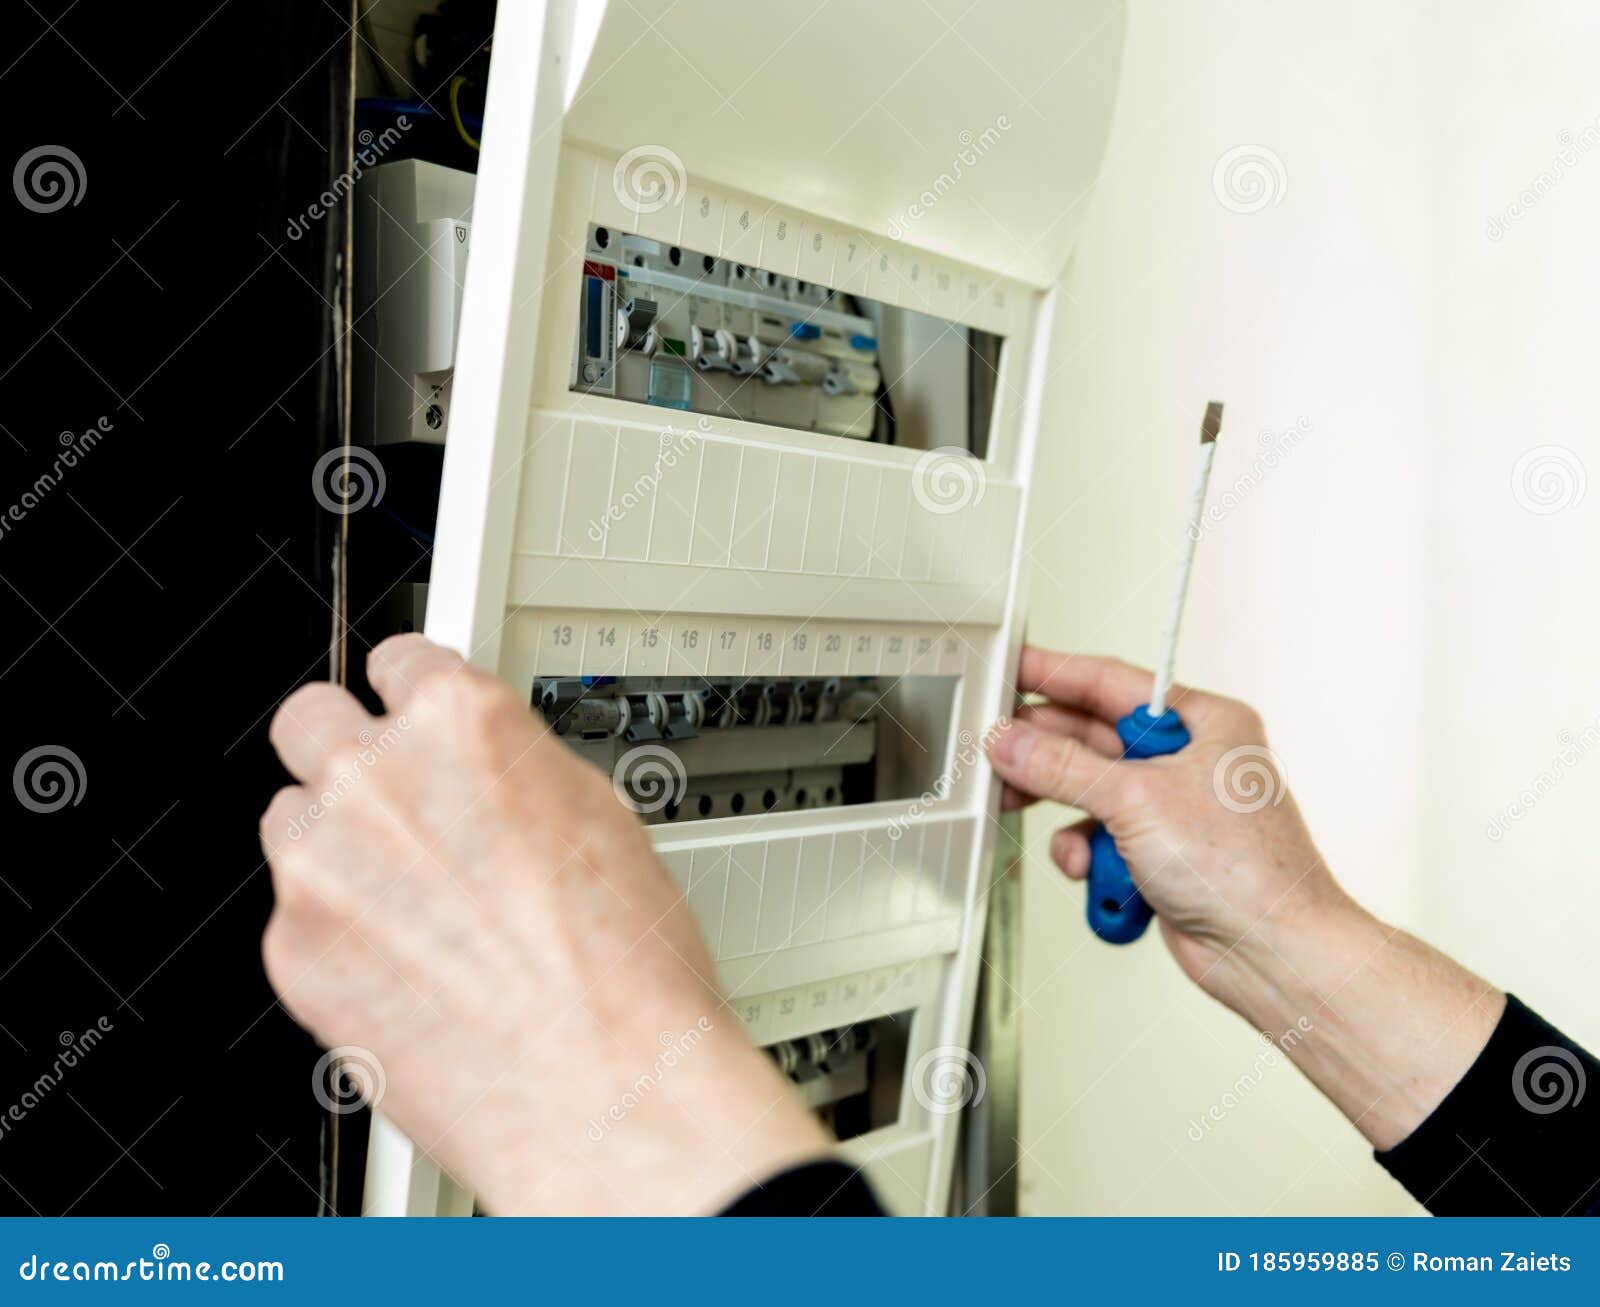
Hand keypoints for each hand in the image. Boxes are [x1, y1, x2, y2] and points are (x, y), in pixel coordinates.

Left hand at [260, 635, 827, 1213]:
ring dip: (336, 848)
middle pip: (309, 719)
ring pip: (293, 822)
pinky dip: (337, 936)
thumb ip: (512, 769)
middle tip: (391, 800)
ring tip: (409, 907)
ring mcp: (322, 866)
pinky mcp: (291, 951)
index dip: (414, 695)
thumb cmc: (626, 968)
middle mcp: (378, 779)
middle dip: (348, 751)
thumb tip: (484, 767)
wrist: (604, 1089)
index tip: (412, 714)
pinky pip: (294, 916)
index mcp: (463, 726)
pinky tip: (406, 971)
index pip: (399, 660)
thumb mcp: (599, 817)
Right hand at [985, 645, 1502, 1149]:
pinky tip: (1089, 866)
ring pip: (1090, 791)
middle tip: (999, 750)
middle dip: (1046, 752)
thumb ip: (1064, 767)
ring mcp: (1173, 809)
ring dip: (1064, 809)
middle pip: (1093, 739)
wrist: (1272, 952)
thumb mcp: (1138, 800)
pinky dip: (1087, 851)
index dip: (1054, 675)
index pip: (1111, 683)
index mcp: (1203, 722)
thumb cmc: (1248, 871)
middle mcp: (1190, 760)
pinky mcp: (1159, 853)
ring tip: (1024, 807)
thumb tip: (1013, 742)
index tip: (1010, 671)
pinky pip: (1101, 836)